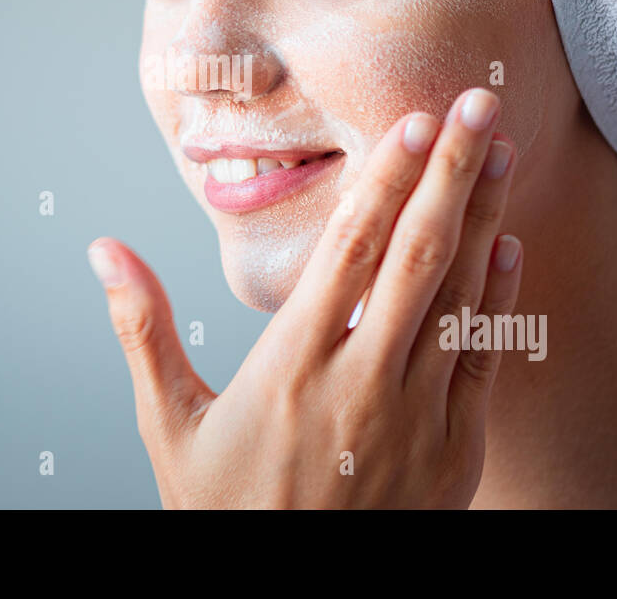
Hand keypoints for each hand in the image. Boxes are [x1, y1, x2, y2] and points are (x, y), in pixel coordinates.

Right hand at [86, 86, 521, 507]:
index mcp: (292, 364)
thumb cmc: (228, 512)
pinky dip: (500, 302)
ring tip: (502, 152)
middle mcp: (362, 380)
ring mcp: (416, 416)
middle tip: (477, 103)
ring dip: (485, 219)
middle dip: (451, 172)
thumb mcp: (169, 424)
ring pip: (460, 299)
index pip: (350, 250)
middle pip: (416, 256)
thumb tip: (104, 251)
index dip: (385, 179)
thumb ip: (141, 329)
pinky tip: (511, 249)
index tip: (412, 122)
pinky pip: (484, 363)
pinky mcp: (453, 451)